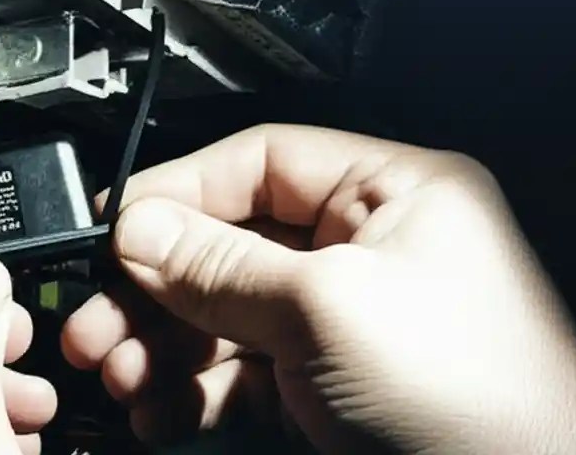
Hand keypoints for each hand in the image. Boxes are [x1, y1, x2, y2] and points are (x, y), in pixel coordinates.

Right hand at [63, 125, 575, 452]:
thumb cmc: (478, 404)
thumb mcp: (328, 310)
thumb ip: (221, 263)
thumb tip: (138, 230)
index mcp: (394, 195)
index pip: (262, 162)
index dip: (181, 191)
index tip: (116, 230)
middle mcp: (368, 250)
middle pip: (229, 243)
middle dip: (156, 287)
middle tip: (97, 323)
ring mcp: (345, 324)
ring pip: (225, 314)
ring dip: (163, 346)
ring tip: (120, 375)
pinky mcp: (329, 389)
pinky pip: (241, 374)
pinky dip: (193, 392)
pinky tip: (159, 412)